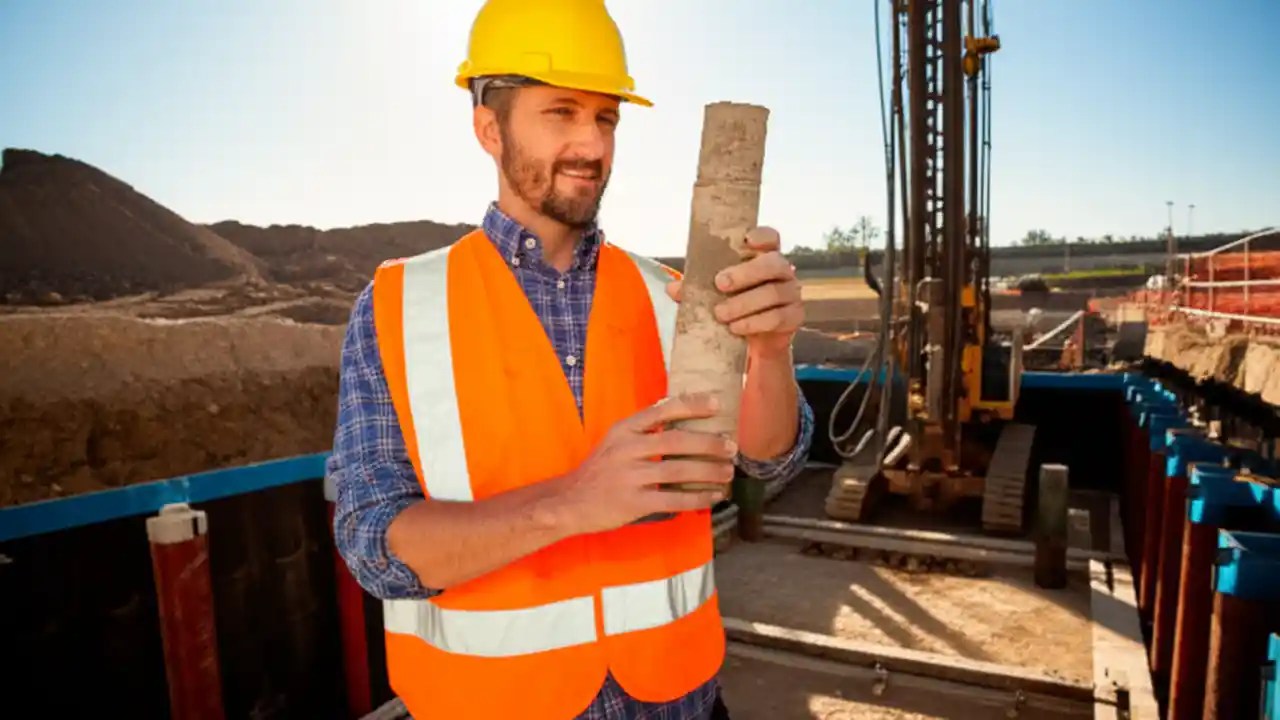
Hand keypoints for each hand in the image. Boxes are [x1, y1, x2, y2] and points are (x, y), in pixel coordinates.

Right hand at [554, 393, 736, 533]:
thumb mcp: (614, 441)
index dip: (692, 405)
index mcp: (623, 429)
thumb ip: (642, 430)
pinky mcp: (634, 503)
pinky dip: (697, 498)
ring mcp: (630, 476)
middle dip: (709, 444)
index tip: (717, 404)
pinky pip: (674, 500)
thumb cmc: (599, 470)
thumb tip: (678, 416)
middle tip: (731, 446)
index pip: (662, 410)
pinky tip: (713, 496)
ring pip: (679, 471)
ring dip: (709, 472)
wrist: (570, 501)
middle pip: (676, 442)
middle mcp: (626, 449)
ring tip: (727, 471)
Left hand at [665, 226, 803, 355]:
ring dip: (744, 303)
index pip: (771, 237)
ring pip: (773, 293)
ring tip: (721, 314)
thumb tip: (672, 287)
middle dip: (745, 273)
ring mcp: (791, 294)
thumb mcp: (714, 295)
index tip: (746, 241)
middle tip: (720, 284)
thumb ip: (696, 288)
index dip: (762, 236)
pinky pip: (778, 317)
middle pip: (773, 263)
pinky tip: (737, 327)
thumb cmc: (734, 306)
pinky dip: (755, 322)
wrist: (753, 341)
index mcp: (765, 257)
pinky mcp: (794, 317)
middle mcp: (783, 272)